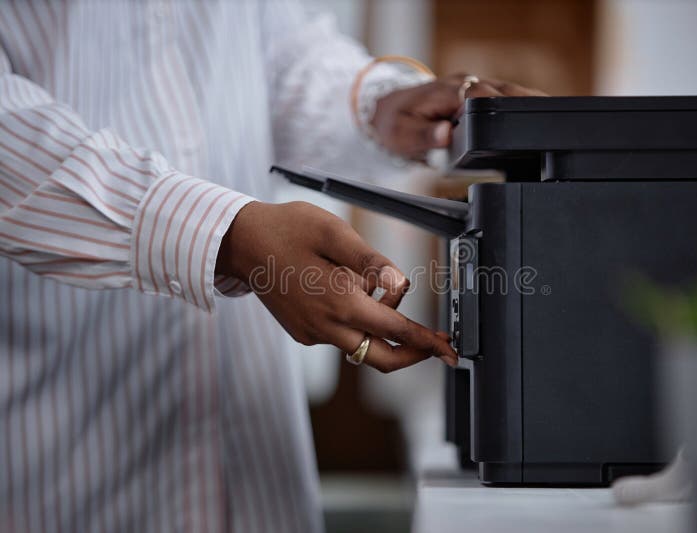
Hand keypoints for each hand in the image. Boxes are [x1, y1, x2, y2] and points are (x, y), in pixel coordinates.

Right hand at [217, 201, 457, 371]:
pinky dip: (353, 318)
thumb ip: (372, 262)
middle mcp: (326, 326)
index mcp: (339, 302)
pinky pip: (340, 334)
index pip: (395, 331)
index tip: (447, 349)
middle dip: (412, 353)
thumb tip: (401, 286)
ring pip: (360, 343)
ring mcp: (313, 333)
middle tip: (434, 343)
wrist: (241, 243)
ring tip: (357, 275)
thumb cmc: (288, 230)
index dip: (425, 341)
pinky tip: (338, 284)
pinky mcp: (304, 332)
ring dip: (376, 323)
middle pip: (381, 358)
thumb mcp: (334, 232)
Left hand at [370, 73, 544, 159]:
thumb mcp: (400, 135)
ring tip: (558, 116)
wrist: (386, 112)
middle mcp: (464, 85)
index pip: (483, 98)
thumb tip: (444, 135)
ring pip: (508, 92)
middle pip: (504, 91)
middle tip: (556, 117)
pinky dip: (521, 105)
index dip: (504, 110)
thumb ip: (422, 137)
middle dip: (529, 103)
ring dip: (530, 102)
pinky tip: (539, 115)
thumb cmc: (393, 124)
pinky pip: (503, 98)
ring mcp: (472, 88)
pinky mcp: (476, 95)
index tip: (524, 123)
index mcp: (447, 91)